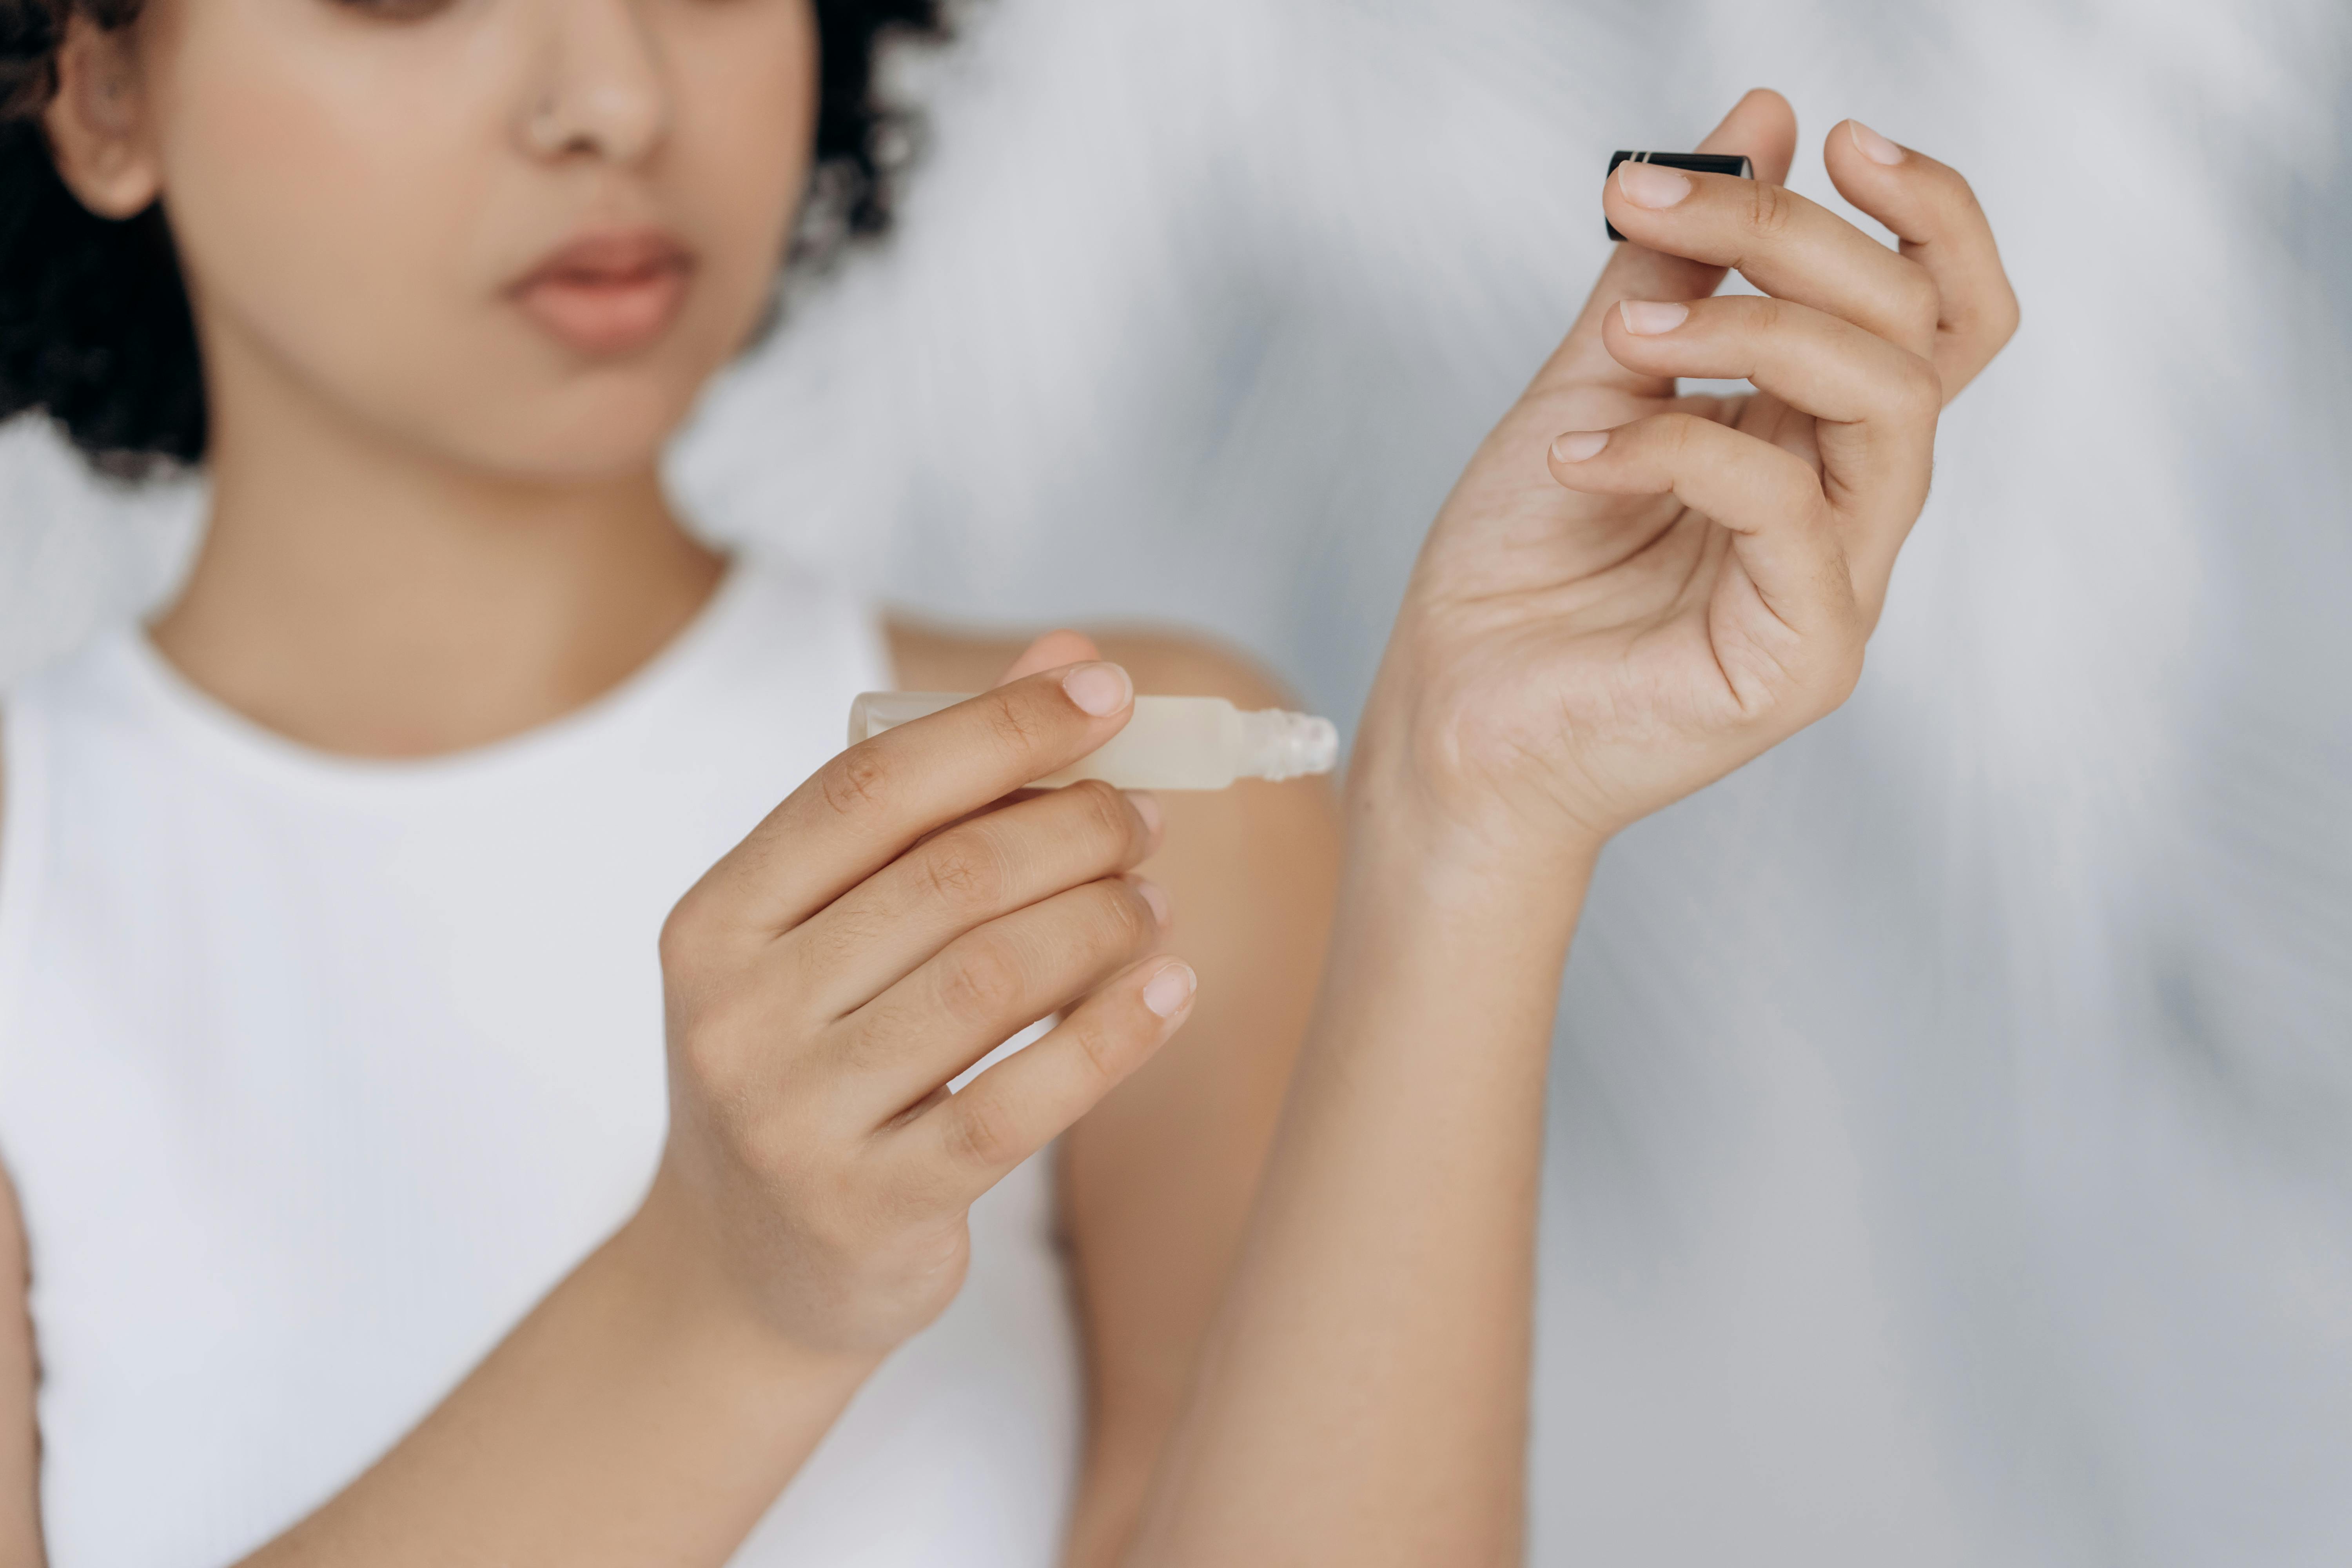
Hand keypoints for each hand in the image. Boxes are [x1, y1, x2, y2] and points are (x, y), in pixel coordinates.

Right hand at [636, 658, 1195, 1355]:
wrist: (741, 1272)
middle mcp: (738, 1012)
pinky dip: (1114, 1034)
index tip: (1109, 691)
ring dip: (1103, 922)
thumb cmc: (810, 1063)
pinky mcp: (871, 1208)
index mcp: (717, 919)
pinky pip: (1019, 1105)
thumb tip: (1068, 660)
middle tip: (1147, 819)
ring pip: (993, 980)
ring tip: (1153, 904)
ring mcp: (795, 1118)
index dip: (1001, 728)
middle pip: (947, 876)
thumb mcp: (830, 933)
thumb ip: (937, 799)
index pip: (871, 786)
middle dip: (1074, 828)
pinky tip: (1171, 989)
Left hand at [1357, 89, 2016, 861]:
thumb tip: (1760, 121)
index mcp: (1818, 445)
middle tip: (1658, 207)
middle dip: (1795, 239)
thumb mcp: (1589, 380)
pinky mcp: (1803, 656)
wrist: (1447, 719)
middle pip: (1916, 333)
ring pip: (1883, 404)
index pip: (1940, 312)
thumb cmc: (1515, 572)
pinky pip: (1785, 505)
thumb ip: (1673, 266)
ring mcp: (1839, 589)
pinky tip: (1577, 450)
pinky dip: (1677, 442)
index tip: (1823, 136)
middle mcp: (1851, 512)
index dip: (1921, 212)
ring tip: (1627, 330)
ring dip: (1751, 327)